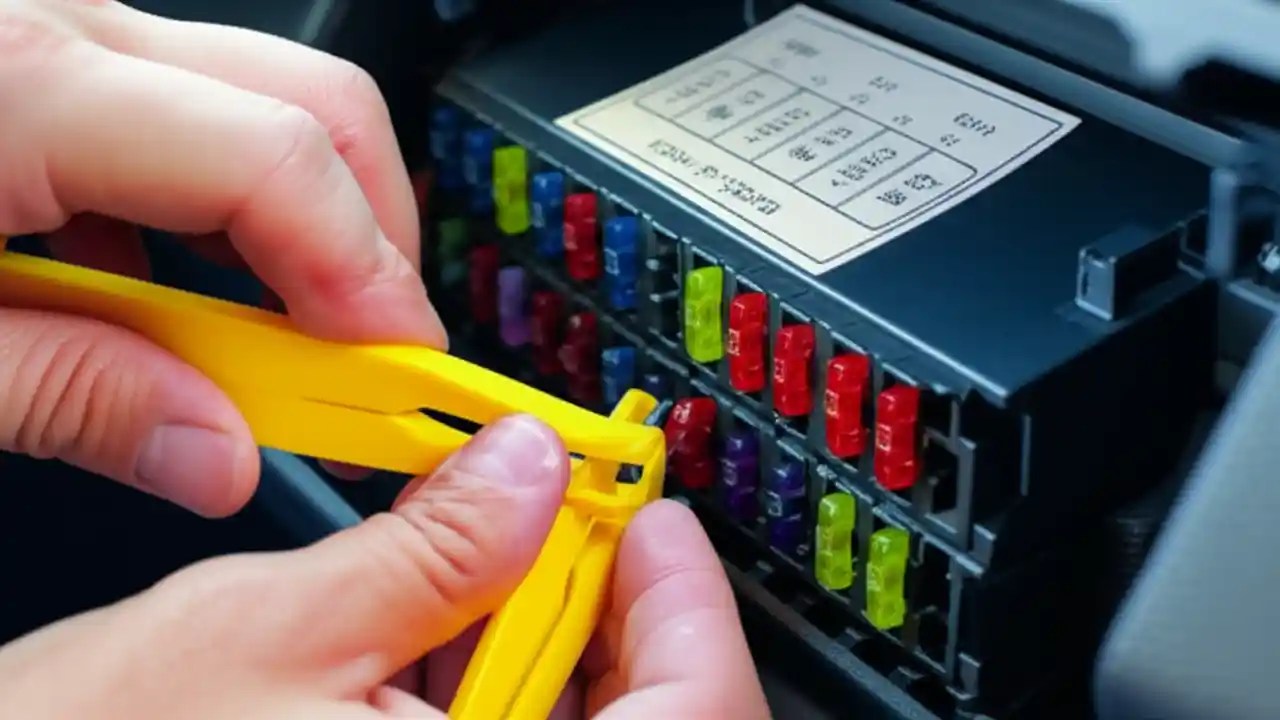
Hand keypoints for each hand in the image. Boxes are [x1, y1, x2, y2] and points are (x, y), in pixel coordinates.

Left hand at [0, 0, 443, 514]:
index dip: (367, 281)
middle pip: (321, 113)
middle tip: (362, 370)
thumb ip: (70, 398)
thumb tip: (216, 456)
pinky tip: (178, 292)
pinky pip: (206, 120)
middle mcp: (73, 28)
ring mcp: (80, 32)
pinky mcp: (70, 58)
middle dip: (375, 254)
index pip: (279, 163)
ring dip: (308, 240)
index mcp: (24, 85)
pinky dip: (233, 216)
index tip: (394, 380)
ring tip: (268, 349)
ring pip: (279, 111)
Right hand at [0, 416, 770, 718]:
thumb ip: (432, 549)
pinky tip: (434, 624)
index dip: (687, 598)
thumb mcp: (271, 633)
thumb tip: (526, 469)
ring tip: (479, 550)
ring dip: (538, 639)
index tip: (642, 507)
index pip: (693, 713)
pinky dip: (484, 688)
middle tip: (555, 509)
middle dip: (601, 601)